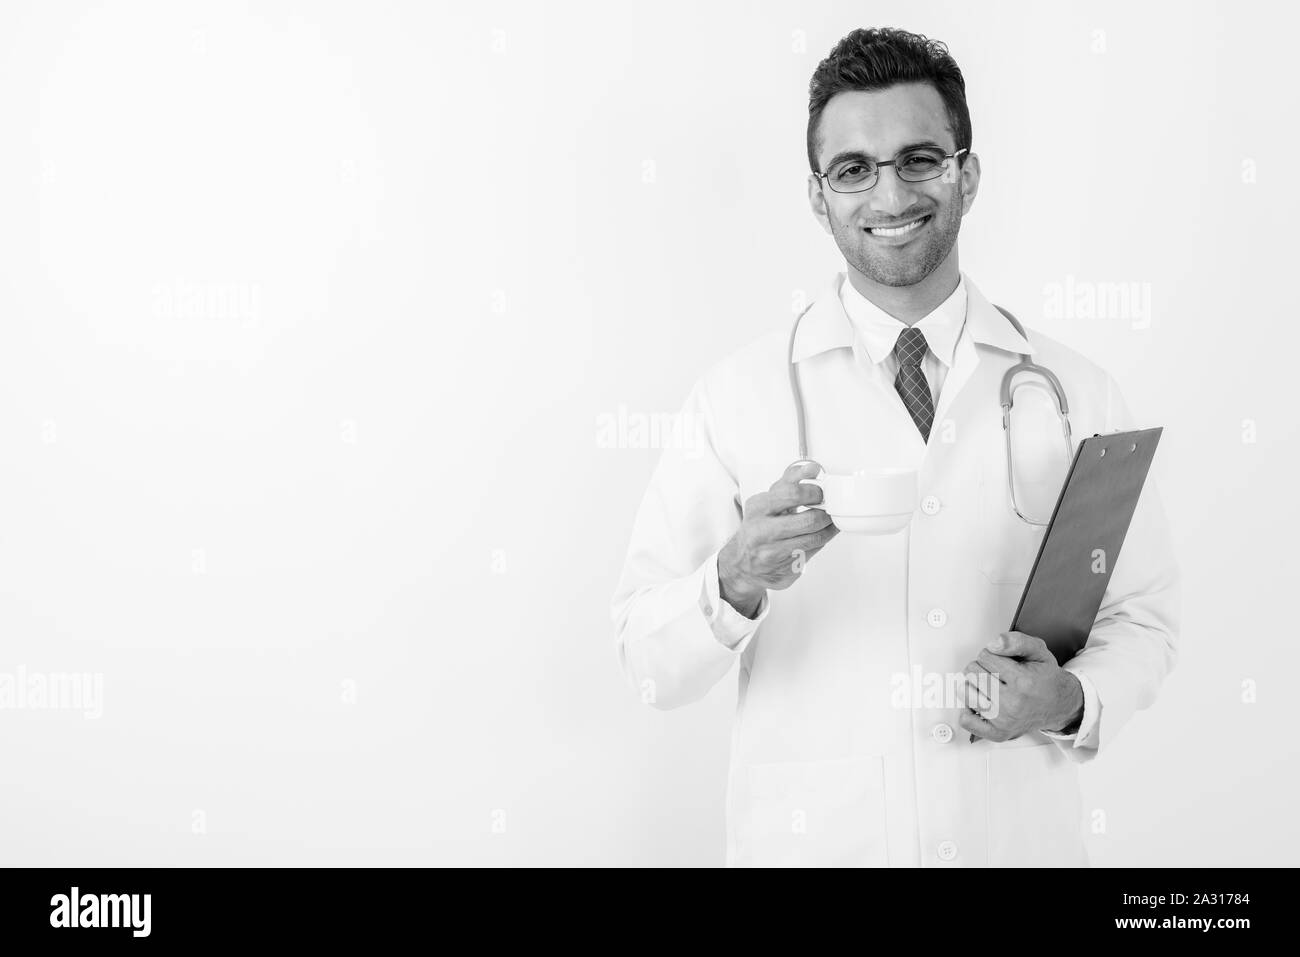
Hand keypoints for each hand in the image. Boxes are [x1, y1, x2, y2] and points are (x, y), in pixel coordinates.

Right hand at [717, 461, 838, 616]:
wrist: (742, 564)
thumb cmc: (758, 528)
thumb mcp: (767, 501)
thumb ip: (788, 482)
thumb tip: (811, 468)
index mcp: (758, 507)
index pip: (791, 493)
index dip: (813, 491)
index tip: (821, 490)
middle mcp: (762, 530)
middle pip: (808, 519)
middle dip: (825, 512)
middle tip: (828, 507)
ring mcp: (773, 551)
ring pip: (814, 537)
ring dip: (828, 527)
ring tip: (830, 520)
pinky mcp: (785, 568)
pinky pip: (813, 550)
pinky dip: (823, 540)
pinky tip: (823, 533)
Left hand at [958, 631, 1083, 742]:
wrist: (1059, 705)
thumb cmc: (1046, 679)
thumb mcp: (1038, 651)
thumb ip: (1017, 641)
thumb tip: (993, 645)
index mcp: (1022, 681)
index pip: (984, 656)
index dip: (992, 654)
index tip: (1003, 661)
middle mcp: (1012, 703)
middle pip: (972, 672)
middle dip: (982, 667)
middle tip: (998, 674)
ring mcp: (1004, 720)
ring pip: (965, 692)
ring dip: (974, 685)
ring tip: (990, 686)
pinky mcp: (998, 733)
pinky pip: (966, 720)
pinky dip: (968, 709)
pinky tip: (982, 702)